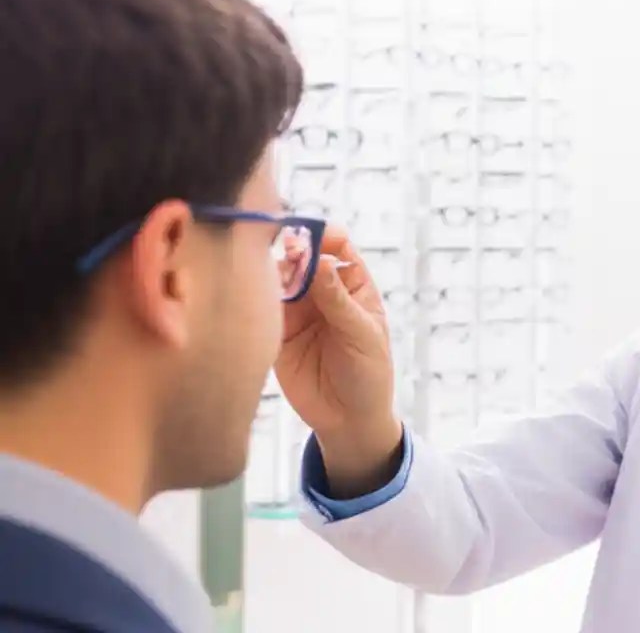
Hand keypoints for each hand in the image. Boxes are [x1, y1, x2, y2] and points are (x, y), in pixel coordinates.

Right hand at [275, 227, 401, 494]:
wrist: (348, 419)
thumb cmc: (368, 374)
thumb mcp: (361, 335)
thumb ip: (338, 300)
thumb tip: (320, 262)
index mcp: (353, 285)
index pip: (338, 247)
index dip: (324, 237)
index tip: (312, 237)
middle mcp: (323, 292)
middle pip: (304, 257)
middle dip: (294, 250)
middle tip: (287, 252)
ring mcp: (298, 310)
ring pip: (279, 278)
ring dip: (273, 272)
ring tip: (273, 277)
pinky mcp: (276, 331)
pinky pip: (263, 307)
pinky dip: (256, 298)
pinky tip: (254, 296)